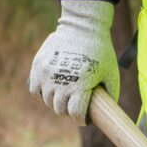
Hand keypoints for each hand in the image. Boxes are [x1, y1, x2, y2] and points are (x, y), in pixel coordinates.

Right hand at [28, 0, 117, 123]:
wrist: (83, 26)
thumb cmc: (100, 50)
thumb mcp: (111, 71)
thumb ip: (111, 93)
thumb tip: (108, 112)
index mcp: (81, 84)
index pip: (75, 113)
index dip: (80, 119)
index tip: (84, 119)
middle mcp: (62, 81)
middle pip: (60, 109)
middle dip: (69, 110)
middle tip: (76, 104)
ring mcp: (47, 74)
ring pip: (47, 100)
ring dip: (56, 101)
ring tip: (66, 94)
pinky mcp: (37, 66)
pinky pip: (35, 89)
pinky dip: (42, 92)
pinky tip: (52, 88)